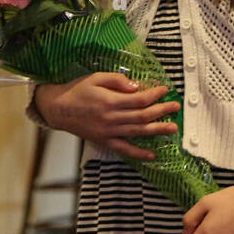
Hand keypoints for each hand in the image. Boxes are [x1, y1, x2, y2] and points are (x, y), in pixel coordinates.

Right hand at [35, 72, 178, 160]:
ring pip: (137, 132)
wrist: (58, 109)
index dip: (155, 94)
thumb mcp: (96, 77)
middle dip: (162, 111)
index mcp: (110, 101)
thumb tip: (136, 87)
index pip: (139, 99)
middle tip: (176, 107)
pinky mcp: (104, 141)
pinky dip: (139, 153)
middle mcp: (111, 118)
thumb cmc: (77, 90)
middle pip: (142, 115)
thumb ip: (117, 80)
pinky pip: (124, 149)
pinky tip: (152, 155)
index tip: (165, 90)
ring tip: (172, 128)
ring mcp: (108, 132)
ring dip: (157, 130)